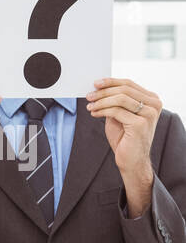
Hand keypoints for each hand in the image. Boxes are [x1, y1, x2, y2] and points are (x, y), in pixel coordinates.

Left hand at [87, 77, 159, 216]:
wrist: (131, 160)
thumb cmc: (125, 138)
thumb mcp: (119, 116)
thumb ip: (114, 102)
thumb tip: (99, 89)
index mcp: (151, 100)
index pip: (129, 84)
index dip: (111, 82)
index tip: (95, 83)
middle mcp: (154, 104)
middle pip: (124, 89)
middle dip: (104, 91)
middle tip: (89, 95)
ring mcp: (149, 114)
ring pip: (120, 98)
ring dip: (101, 101)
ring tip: (90, 106)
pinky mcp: (141, 124)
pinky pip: (116, 111)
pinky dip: (102, 110)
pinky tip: (94, 113)